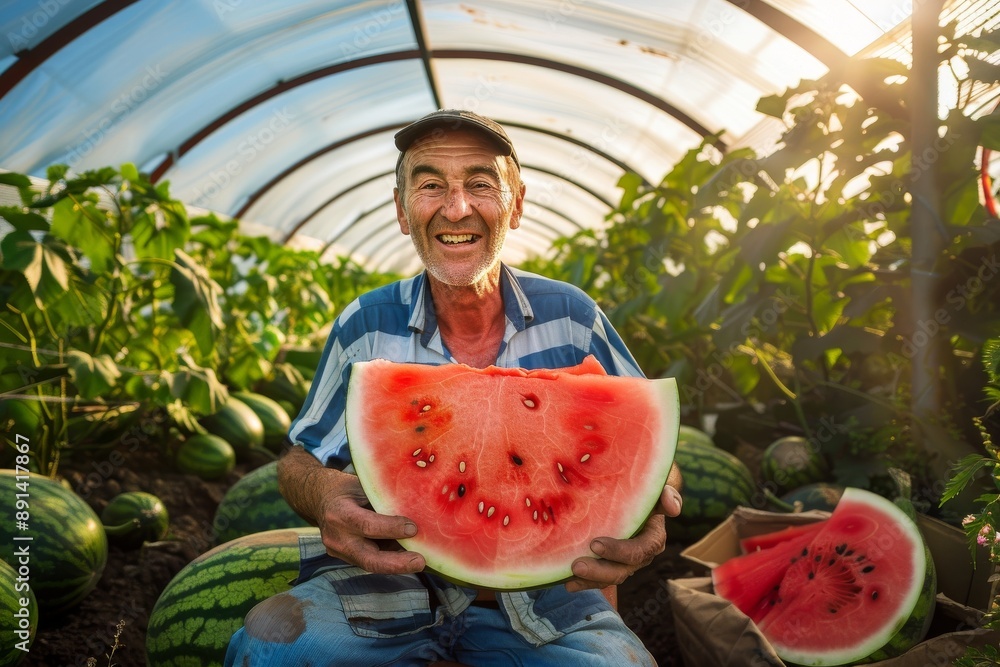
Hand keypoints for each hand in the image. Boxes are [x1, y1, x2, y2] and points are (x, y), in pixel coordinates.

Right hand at [279, 447, 424, 574]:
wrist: (318, 498)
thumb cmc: (346, 488)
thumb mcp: (361, 487)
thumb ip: (381, 500)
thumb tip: (415, 509)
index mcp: (339, 514)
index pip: (367, 526)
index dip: (391, 528)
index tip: (414, 528)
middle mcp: (336, 537)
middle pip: (368, 558)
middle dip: (396, 563)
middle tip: (420, 562)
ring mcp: (338, 551)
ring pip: (371, 563)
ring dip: (397, 564)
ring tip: (420, 561)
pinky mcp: (344, 558)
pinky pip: (369, 561)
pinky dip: (389, 560)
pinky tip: (408, 558)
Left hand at [565, 462, 682, 592]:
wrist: (635, 492)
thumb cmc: (643, 488)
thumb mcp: (656, 487)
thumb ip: (666, 495)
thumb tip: (674, 508)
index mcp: (653, 538)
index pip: (640, 550)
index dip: (619, 551)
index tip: (595, 544)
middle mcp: (640, 555)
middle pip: (623, 570)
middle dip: (600, 570)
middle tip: (577, 565)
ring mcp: (625, 562)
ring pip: (610, 577)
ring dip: (590, 580)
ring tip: (569, 577)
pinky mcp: (610, 564)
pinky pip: (599, 579)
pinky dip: (584, 582)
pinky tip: (568, 583)